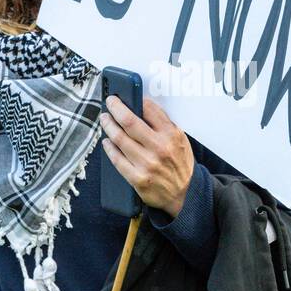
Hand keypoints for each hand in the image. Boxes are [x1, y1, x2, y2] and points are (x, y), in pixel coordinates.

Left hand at [99, 94, 194, 217]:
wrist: (185, 193)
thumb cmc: (180, 164)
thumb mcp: (179, 139)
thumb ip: (163, 124)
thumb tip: (141, 107)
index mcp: (171, 135)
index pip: (149, 109)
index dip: (134, 100)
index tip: (125, 97)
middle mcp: (159, 148)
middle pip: (129, 121)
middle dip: (115, 108)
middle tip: (110, 103)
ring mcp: (147, 164)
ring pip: (119, 139)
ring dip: (108, 126)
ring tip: (105, 119)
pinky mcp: (137, 178)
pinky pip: (117, 159)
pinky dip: (109, 148)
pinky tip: (107, 141)